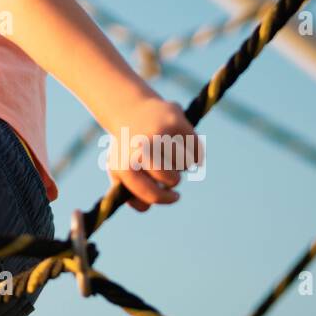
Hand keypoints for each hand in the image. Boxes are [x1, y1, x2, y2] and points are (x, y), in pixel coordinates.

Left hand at [103, 96, 201, 212]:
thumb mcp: (118, 169)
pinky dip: (192, 149)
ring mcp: (159, 133)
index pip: (152, 195)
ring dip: (181, 162)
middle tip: (167, 169)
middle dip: (172, 179)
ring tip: (167, 149)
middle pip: (172, 180)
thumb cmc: (126, 147)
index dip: (166, 199)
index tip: (174, 196)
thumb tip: (145, 207)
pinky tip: (179, 140)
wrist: (129, 109)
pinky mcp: (175, 121)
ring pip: (185, 164)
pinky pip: (196, 149)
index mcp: (124, 164)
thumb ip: (128, 193)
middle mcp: (141, 149)